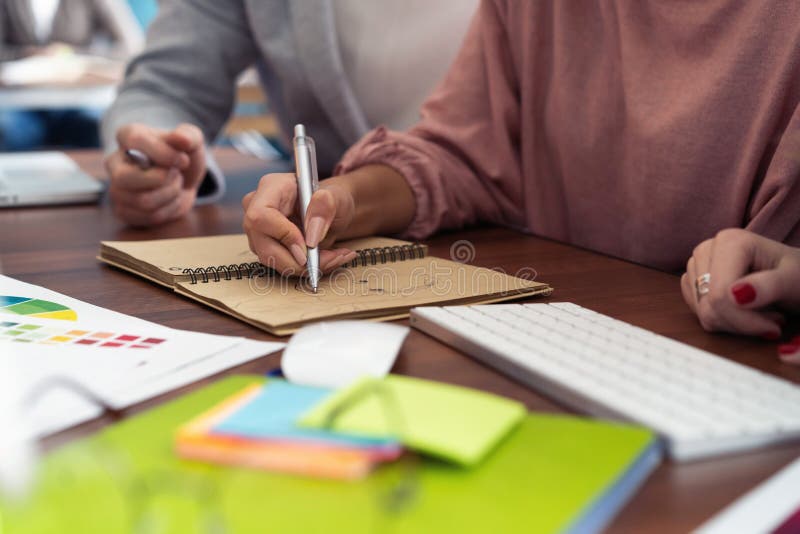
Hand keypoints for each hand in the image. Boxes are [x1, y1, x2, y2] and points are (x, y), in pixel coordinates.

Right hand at [105, 123, 205, 226]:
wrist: (184, 180)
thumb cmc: (183, 156)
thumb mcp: (192, 140)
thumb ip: (189, 135)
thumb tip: (181, 138)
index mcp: (127, 136)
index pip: (135, 141)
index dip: (164, 154)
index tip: (183, 160)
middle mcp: (114, 162)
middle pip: (125, 178)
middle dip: (163, 180)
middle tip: (177, 175)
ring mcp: (115, 188)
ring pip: (143, 201)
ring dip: (171, 194)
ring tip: (175, 185)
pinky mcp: (123, 210)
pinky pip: (149, 216)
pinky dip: (170, 210)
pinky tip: (170, 199)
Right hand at [242, 173, 357, 274]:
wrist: (333, 211)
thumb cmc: (332, 199)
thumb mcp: (338, 197)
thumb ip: (327, 207)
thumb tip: (313, 233)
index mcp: (271, 187)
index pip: (260, 216)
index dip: (283, 236)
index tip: (309, 247)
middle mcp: (258, 208)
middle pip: (263, 245)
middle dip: (298, 261)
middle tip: (330, 259)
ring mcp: (259, 230)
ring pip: (272, 260)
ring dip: (306, 267)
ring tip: (335, 257)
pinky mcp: (267, 247)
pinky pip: (282, 265)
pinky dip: (306, 268)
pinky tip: (327, 259)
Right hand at [681, 229, 799, 362]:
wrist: (794, 274)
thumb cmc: (797, 274)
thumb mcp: (795, 279)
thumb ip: (770, 285)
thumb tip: (735, 294)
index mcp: (728, 241)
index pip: (720, 295)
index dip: (746, 320)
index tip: (775, 327)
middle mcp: (706, 249)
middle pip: (709, 305)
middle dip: (742, 323)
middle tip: (772, 320)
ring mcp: (696, 265)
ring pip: (703, 313)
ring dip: (735, 324)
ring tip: (762, 313)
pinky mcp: (692, 281)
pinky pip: (698, 314)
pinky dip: (723, 321)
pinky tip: (744, 312)